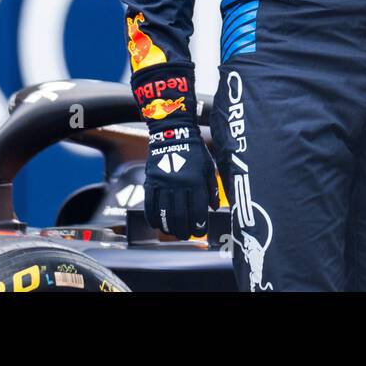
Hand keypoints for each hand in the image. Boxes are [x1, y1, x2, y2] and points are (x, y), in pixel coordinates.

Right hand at [131, 63, 218, 238]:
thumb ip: (212, 188)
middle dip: (184, 229)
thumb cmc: (194, 149)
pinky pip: (150, 205)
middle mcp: (179, 184)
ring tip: (174, 232)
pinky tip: (158, 224)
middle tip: (187, 234)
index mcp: (196, 180)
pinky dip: (153, 217)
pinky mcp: (151, 181)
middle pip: (181, 215)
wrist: (173, 131)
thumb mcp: (208, 166)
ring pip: (165, 213)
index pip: (198, 209)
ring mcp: (163, 184)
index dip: (200, 224)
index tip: (201, 231)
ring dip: (169, 227)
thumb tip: (214, 207)